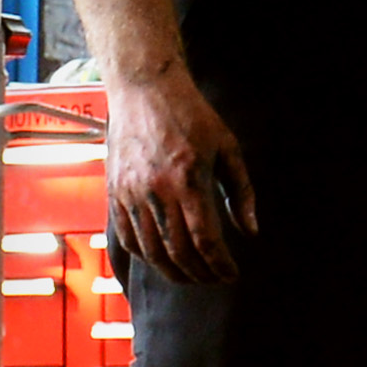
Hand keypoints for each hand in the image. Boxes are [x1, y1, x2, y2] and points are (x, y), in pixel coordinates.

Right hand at [104, 60, 258, 283]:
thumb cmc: (191, 114)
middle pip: (178, 252)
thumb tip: (251, 231)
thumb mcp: (226, 145)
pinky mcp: (115, 193)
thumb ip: (240, 191)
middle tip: (214, 279)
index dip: (220, 265)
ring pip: (151, 251)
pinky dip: (146, 257)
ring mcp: (132, 193)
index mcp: (188, 179)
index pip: (205, 240)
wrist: (144, 88)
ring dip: (173, 272)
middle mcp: (157, 191)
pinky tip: (162, 260)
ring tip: (191, 276)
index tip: (232, 274)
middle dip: (199, 274)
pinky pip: (128, 238)